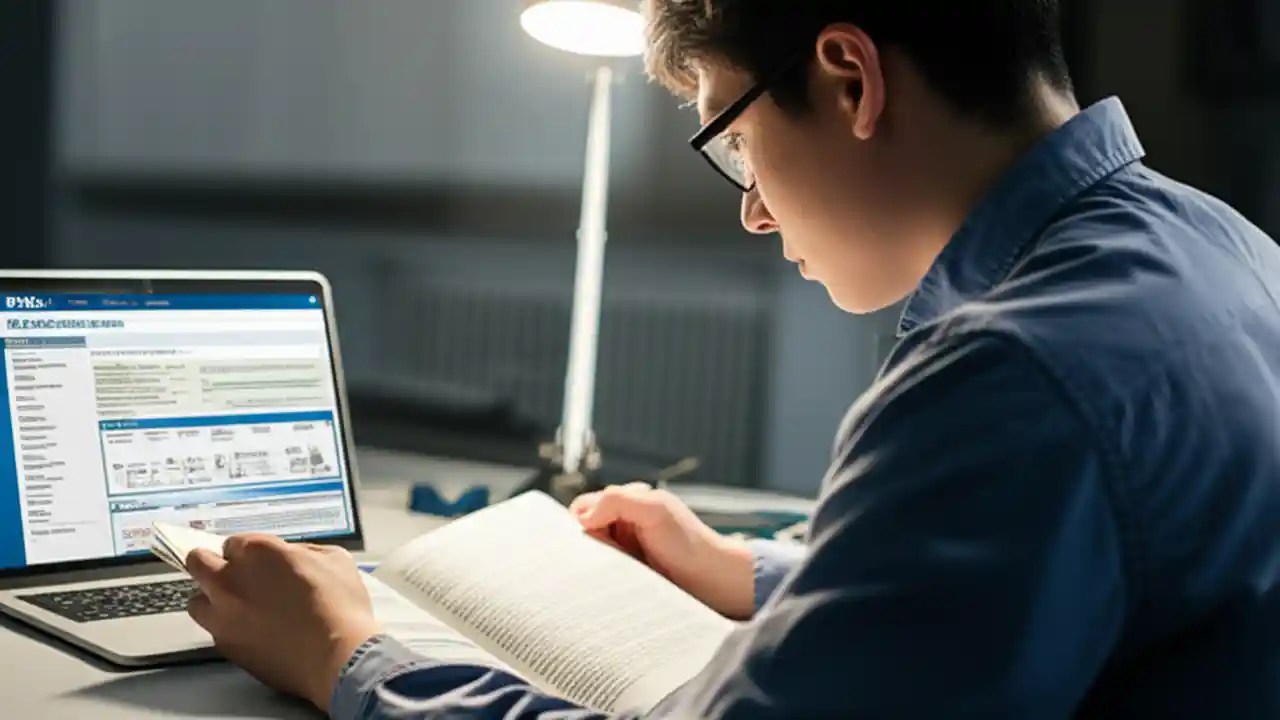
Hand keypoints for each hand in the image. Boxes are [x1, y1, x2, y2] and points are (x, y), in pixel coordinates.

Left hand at [185, 535, 380, 710]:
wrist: (337, 657)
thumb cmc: (340, 605)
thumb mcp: (334, 559)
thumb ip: (302, 552)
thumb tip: (290, 558)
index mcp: (257, 552)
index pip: (234, 543)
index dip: (249, 553)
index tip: (261, 564)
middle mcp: (230, 579)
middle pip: (198, 562)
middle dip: (211, 565)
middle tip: (233, 578)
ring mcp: (222, 614)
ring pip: (196, 600)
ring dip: (211, 600)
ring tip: (235, 609)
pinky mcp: (224, 645)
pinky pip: (213, 631)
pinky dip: (227, 629)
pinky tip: (250, 634)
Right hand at [571, 483, 754, 618]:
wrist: (714, 581)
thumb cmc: (687, 543)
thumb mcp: (653, 509)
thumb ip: (615, 501)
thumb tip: (581, 518)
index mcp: (629, 501)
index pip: (584, 506)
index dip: (582, 521)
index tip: (595, 536)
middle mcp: (625, 523)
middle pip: (584, 532)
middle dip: (587, 545)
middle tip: (610, 557)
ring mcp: (625, 550)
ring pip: (591, 555)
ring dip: (597, 564)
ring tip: (618, 572)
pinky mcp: (628, 574)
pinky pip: (602, 575)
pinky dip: (603, 579)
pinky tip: (617, 583)